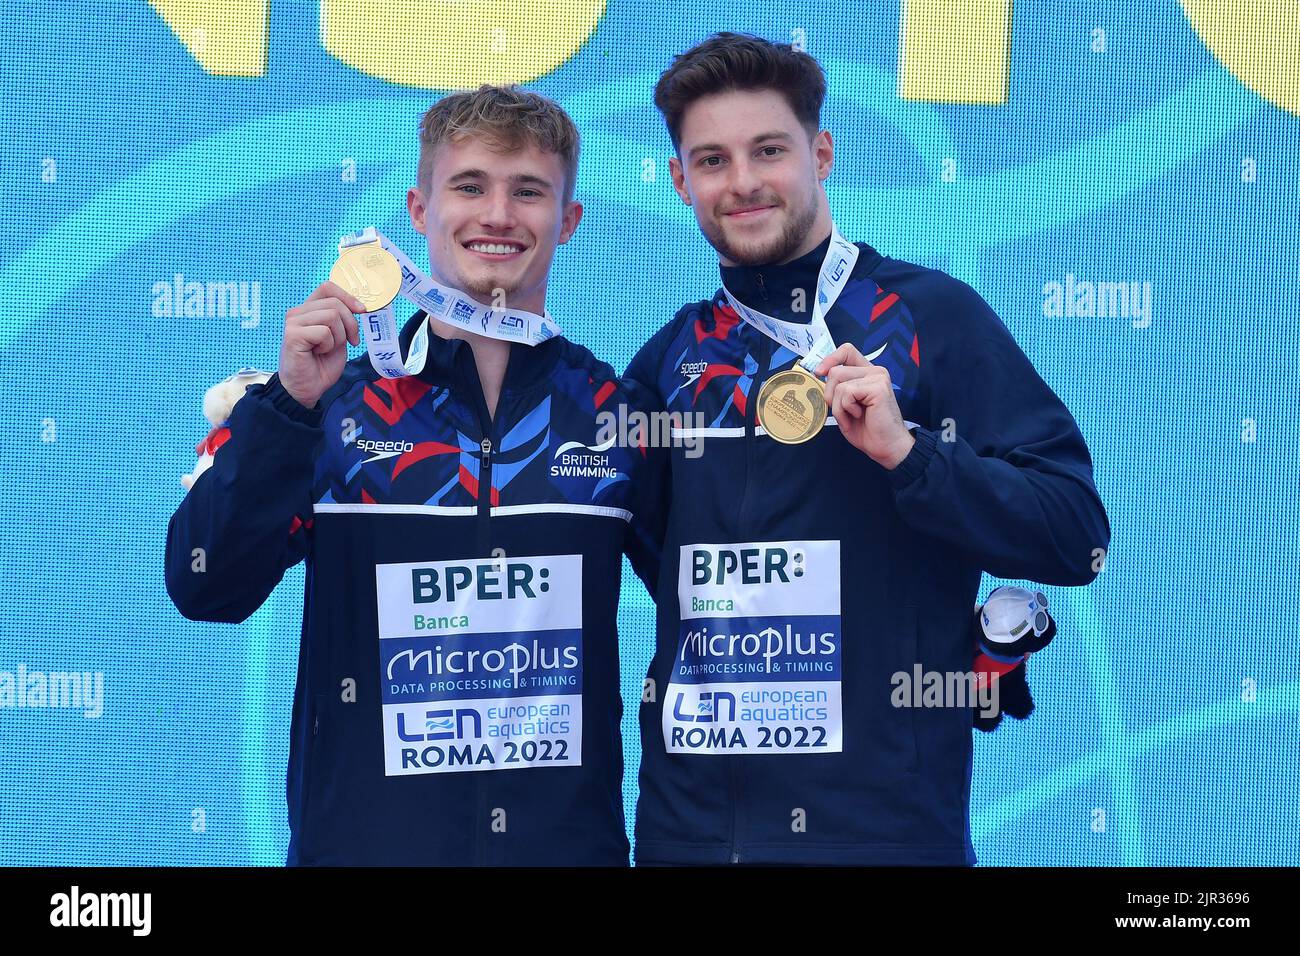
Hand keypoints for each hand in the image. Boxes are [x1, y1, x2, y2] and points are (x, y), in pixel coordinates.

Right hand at [278, 281, 364, 408]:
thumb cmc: (322, 363)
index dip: (348, 297)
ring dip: (339, 337)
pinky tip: (317, 354)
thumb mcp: (339, 336)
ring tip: (327, 349)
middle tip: (350, 342)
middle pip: (335, 303)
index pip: (328, 287)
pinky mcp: (292, 335)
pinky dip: (328, 346)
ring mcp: (293, 322)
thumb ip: (344, 318)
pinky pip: (324, 332)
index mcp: (309, 309)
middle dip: (350, 324)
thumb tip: (360, 305)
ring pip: (332, 316)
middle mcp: (298, 312)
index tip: (362, 311)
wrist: (308, 388)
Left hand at [814, 343, 914, 468]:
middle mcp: (874, 371)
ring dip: (838, 406)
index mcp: (867, 373)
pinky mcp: (878, 387)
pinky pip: (846, 392)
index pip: (847, 351)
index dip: (830, 359)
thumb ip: (836, 389)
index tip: (820, 373)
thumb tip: (819, 375)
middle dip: (830, 395)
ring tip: (851, 416)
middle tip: (842, 412)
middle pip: (836, 370)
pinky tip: (858, 416)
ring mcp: (878, 377)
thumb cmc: (867, 429)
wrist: (885, 447)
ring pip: (838, 382)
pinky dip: (845, 409)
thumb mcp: (845, 406)